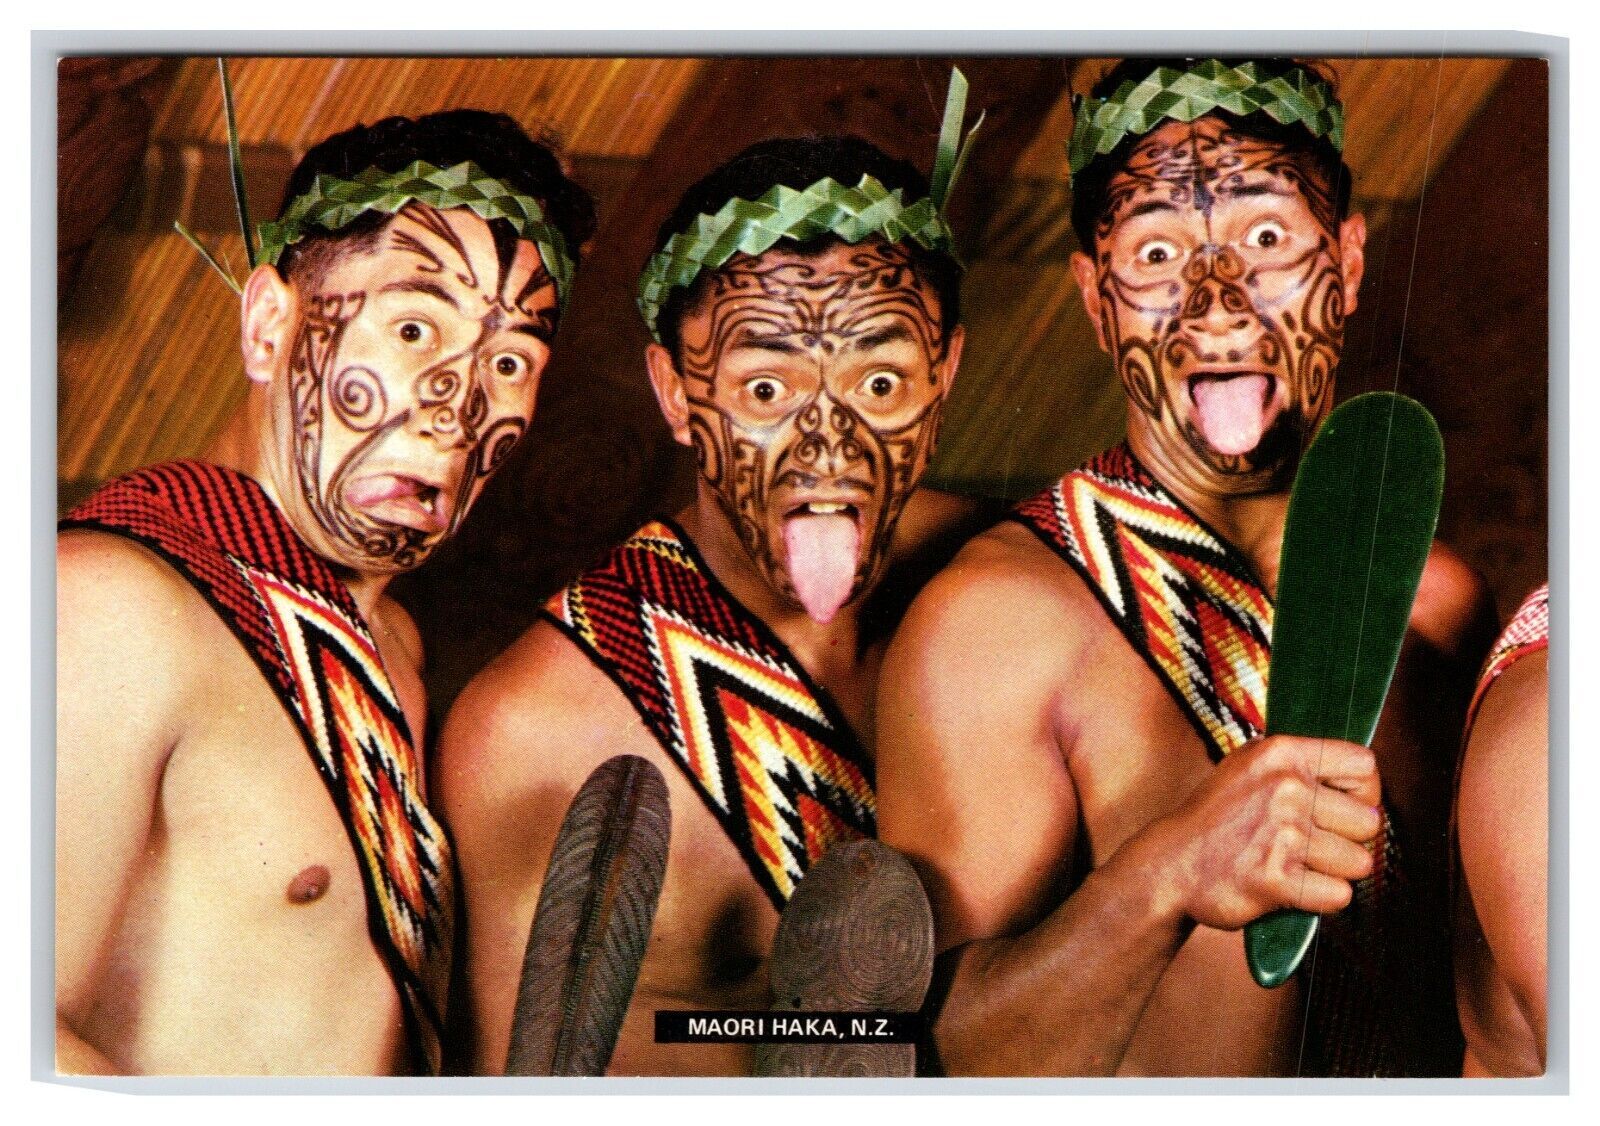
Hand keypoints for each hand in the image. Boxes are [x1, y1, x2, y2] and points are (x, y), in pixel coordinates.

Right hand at [1154, 735, 1381, 931]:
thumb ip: (1298, 762)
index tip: (1344, 806)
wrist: (1172, 864)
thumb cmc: (1216, 818)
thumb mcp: (1248, 766)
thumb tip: (1359, 771)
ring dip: (1335, 871)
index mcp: (1281, 754)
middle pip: (1369, 822)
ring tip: (1301, 865)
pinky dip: (1321, 898)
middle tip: (1316, 843)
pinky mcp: (1277, 880)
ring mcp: (1282, 835)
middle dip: (1349, 839)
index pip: (1364, 767)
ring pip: (1359, 863)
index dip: (1363, 793)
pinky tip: (1294, 886)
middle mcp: (1285, 789)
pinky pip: (1339, 895)